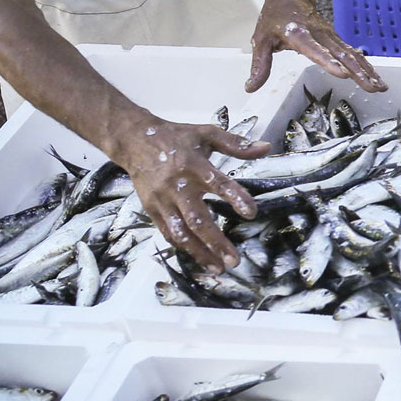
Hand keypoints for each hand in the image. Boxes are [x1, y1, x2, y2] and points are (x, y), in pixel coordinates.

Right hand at [118, 117, 268, 271]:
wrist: (134, 140)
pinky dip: (183, 247)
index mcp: (194, 165)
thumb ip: (236, 144)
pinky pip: (168, 232)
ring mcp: (162, 200)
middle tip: (234, 260)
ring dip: (200, 252)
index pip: (218, 184)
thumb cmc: (176, 138)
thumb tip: (266, 148)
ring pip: (181, 232)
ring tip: (218, 267)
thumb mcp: (206, 133)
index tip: (251, 213)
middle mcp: (177, 185)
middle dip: (216, 242)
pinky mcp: (152, 209)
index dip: (235, 198)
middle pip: (197, 219)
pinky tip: (199, 258)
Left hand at [247, 0, 386, 94]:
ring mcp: (331, 36)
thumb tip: (251, 88)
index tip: (342, 73)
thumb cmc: (275, 17)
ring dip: (368, 71)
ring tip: (381, 87)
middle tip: (371, 88)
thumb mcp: (260, 39)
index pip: (314, 49)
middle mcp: (319, 35)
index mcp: (299, 34)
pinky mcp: (336, 39)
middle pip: (342, 54)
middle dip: (358, 72)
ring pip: (352, 55)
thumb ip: (260, 65)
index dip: (328, 61)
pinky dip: (367, 66)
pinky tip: (376, 78)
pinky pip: (354, 54)